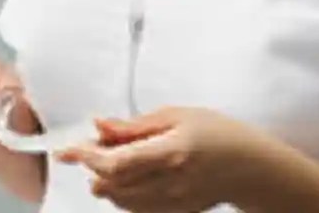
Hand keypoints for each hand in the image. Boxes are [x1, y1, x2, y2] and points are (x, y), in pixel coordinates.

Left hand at [55, 107, 271, 211]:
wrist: (252, 168)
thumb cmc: (218, 134)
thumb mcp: (176, 115)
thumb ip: (134, 125)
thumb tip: (99, 125)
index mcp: (171, 152)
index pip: (116, 162)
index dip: (85, 156)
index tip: (66, 148)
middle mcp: (171, 183)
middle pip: (112, 184)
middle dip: (91, 167)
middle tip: (86, 148)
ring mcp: (174, 203)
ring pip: (120, 200)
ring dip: (103, 181)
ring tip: (106, 159)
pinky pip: (136, 209)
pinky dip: (120, 194)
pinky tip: (123, 177)